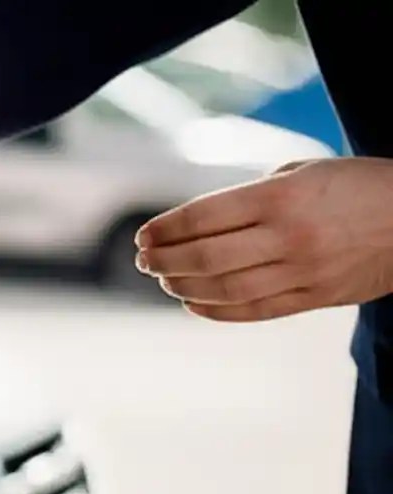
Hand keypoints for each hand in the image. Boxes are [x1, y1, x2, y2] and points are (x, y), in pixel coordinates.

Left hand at [137, 157, 392, 320]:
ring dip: (184, 287)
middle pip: (206, 258)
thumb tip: (202, 222)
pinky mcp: (317, 297)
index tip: (145, 235)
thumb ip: (254, 194)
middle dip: (165, 261)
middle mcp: (290, 237)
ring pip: (225, 289)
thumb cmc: (359, 186)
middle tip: (144, 260)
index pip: (204, 216)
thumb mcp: (306, 172)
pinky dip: (216, 310)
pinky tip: (193, 303)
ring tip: (164, 279)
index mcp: (283, 197)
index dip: (166, 229)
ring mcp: (304, 271)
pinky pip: (255, 311)